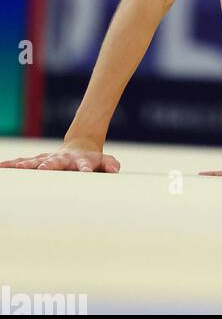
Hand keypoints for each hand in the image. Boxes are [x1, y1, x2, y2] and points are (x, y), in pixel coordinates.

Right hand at [0, 143, 119, 172]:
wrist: (81, 146)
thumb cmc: (92, 160)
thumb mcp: (105, 162)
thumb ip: (110, 165)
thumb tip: (114, 170)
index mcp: (81, 160)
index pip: (84, 164)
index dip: (85, 168)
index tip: (85, 171)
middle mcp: (63, 158)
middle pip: (56, 161)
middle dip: (50, 165)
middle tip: (43, 170)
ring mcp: (50, 159)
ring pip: (36, 161)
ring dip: (27, 165)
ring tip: (16, 168)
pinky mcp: (39, 161)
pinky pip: (23, 163)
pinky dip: (12, 165)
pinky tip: (1, 167)